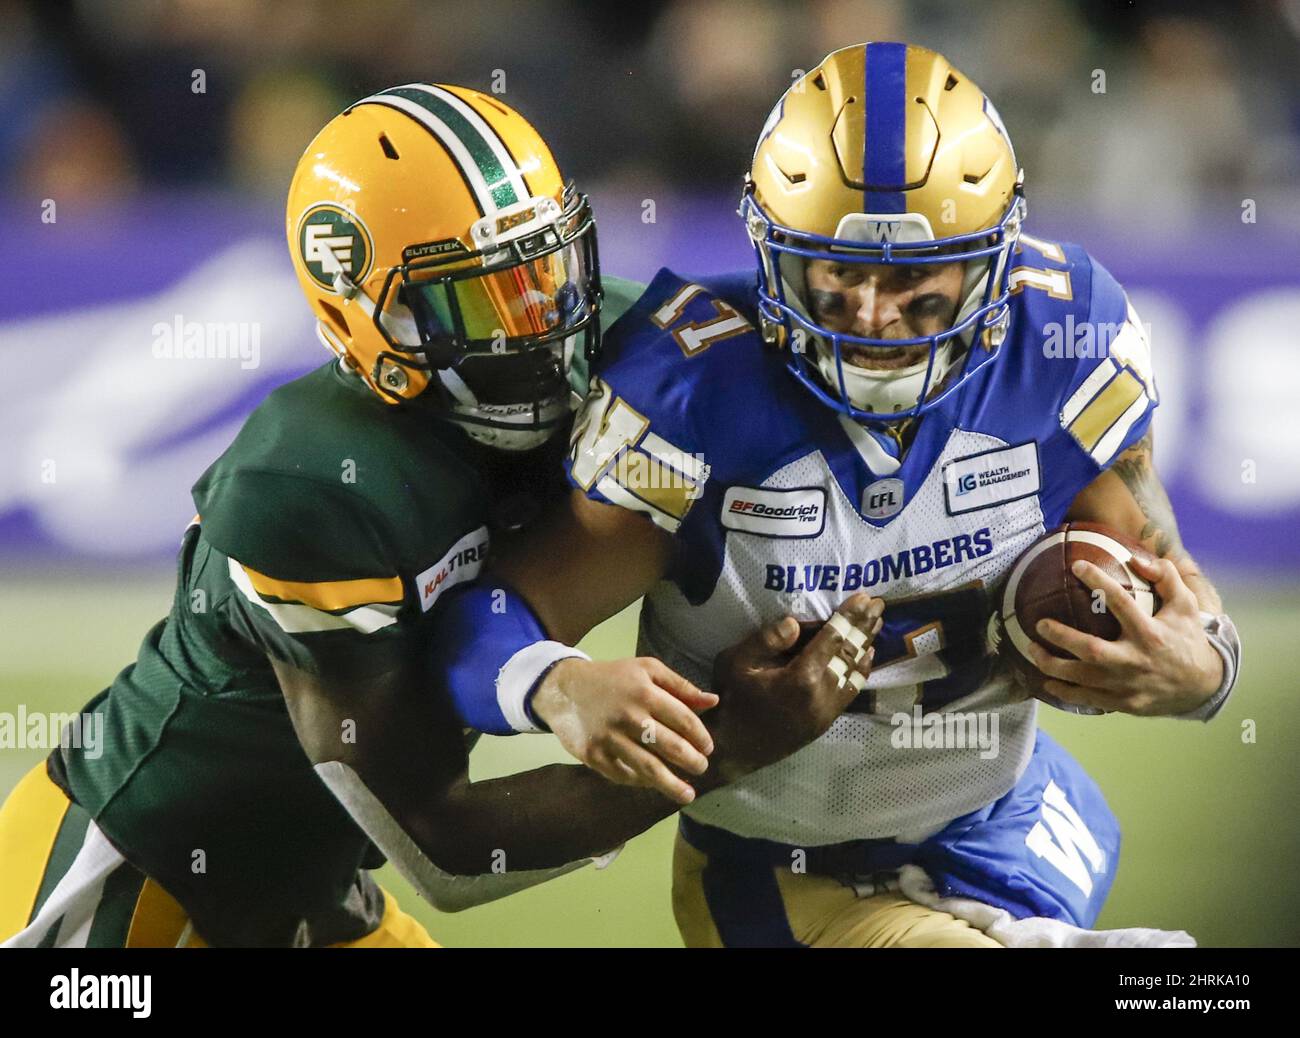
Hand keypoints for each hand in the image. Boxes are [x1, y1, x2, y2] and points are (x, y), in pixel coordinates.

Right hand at [530, 657, 718, 805]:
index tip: (708, 748)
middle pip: (670, 746)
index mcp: (645, 691)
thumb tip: (713, 702)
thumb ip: (681, 686)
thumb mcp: (647, 670)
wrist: (565, 689)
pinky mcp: (594, 756)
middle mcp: (628, 716)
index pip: (683, 719)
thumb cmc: (613, 678)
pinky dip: (642, 782)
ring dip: (672, 784)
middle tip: (701, 768)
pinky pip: (624, 775)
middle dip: (692, 761)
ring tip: (688, 794)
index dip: (701, 737)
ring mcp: (609, 738)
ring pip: (649, 768)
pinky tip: (655, 784)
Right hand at [707, 592, 883, 783]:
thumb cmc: (732, 700)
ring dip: (866, 645)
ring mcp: (827, 710)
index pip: (832, 639)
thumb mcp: (736, 662)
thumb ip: (766, 639)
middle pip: (850, 653)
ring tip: (878, 623)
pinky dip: (862, 671)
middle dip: (864, 626)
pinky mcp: (826, 720)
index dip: (849, 616)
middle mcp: (821, 693)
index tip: (864, 598)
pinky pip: (851, 691)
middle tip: (879, 604)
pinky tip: (867, 656)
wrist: (734, 748)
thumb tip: (795, 623)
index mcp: (800, 676)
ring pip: (855, 672)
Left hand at [1026, 555, 1222, 715]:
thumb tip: (1135, 559)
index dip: (1098, 581)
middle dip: (1061, 636)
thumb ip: (1165, 577)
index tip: (1076, 565)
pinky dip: (1063, 691)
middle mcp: (1136, 660)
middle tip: (1039, 623)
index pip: (1121, 602)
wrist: (1203, 686)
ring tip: (1032, 650)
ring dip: (1052, 665)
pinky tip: (1046, 681)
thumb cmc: (1187, 640)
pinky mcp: (1123, 704)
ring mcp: (1127, 685)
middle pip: (1091, 649)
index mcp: (1151, 632)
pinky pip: (1086, 699)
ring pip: (1081, 678)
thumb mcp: (1186, 605)